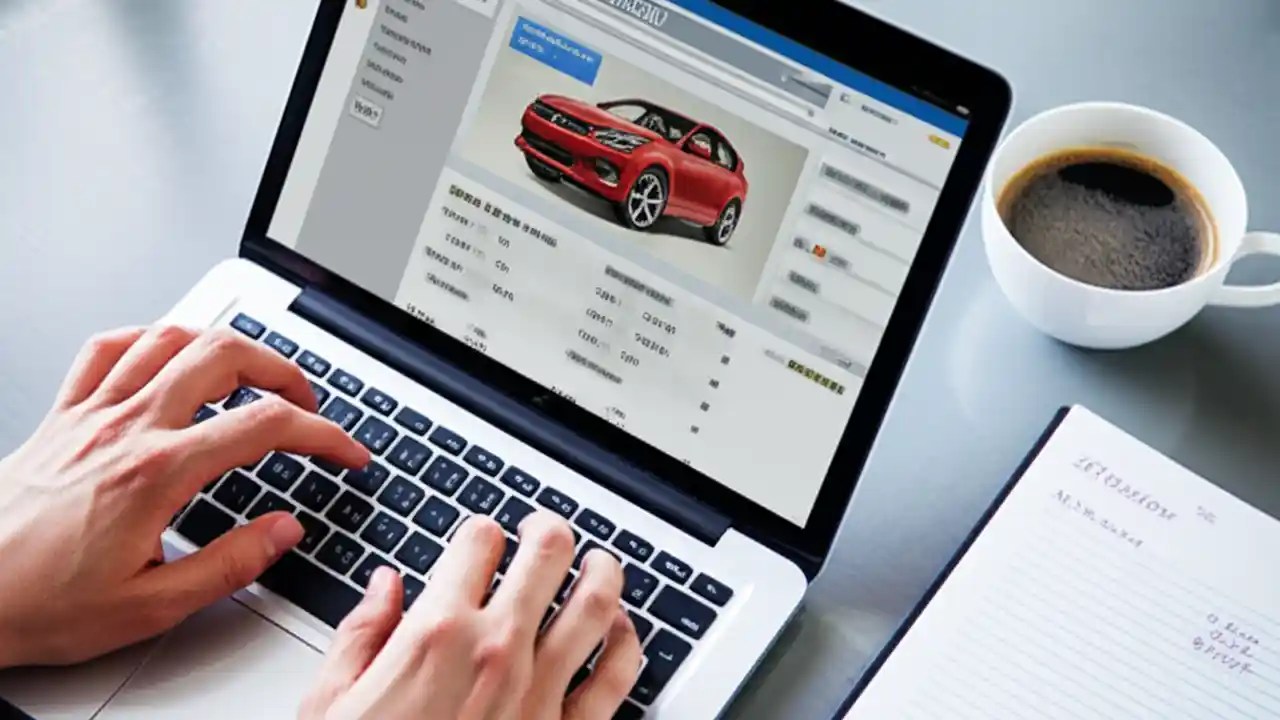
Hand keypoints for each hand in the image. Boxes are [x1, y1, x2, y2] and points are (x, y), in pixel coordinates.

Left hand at [0, 325, 368, 667]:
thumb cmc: (39, 604)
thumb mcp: (152, 606)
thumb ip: (231, 564)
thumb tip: (285, 530)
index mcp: (157, 474)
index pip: (265, 427)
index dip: (324, 435)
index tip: (346, 452)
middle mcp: (127, 429)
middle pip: (225, 356)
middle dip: (284, 371)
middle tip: (307, 403)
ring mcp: (91, 414)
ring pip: (171, 338)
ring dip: (225, 345)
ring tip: (252, 373)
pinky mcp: (62, 415)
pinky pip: (107, 348)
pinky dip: (150, 338)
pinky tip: (168, 355)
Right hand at [301, 514, 641, 719]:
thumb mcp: (332, 704)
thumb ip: (361, 635)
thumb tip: (383, 586)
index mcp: (436, 635)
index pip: (477, 542)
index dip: (481, 531)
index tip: (482, 538)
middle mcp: (497, 652)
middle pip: (547, 553)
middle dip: (548, 529)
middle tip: (544, 529)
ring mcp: (539, 691)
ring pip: (596, 602)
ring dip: (602, 570)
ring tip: (597, 562)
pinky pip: (618, 675)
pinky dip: (628, 642)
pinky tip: (620, 630)